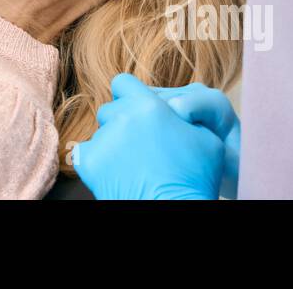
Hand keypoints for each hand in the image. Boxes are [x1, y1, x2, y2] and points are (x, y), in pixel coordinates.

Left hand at [74, 73, 224, 199]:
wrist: (172, 210)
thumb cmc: (194, 180)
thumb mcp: (207, 139)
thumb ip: (187, 115)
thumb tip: (177, 110)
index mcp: (149, 106)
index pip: (123, 83)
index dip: (130, 95)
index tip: (136, 110)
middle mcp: (122, 117)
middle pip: (111, 109)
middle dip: (122, 122)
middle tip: (138, 143)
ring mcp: (103, 140)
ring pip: (100, 132)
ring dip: (112, 142)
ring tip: (132, 163)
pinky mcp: (89, 162)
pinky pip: (85, 152)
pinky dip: (97, 161)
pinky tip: (116, 172)